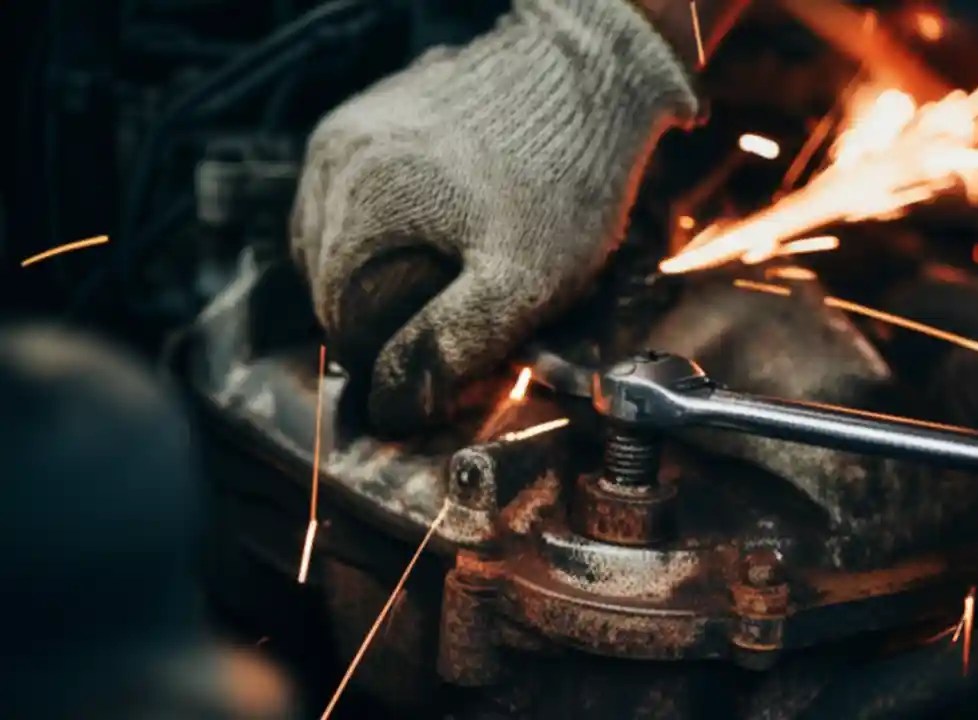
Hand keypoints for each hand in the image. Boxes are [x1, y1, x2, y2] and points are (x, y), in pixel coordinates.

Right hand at [290, 0, 698, 434]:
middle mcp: (333, 164)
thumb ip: (450, 347)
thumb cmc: (565, 179)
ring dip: (384, 274)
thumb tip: (392, 409)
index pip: (346, 326)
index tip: (453, 359)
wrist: (592, 73)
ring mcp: (344, 135)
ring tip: (454, 270)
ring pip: (336, 245)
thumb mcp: (520, 281)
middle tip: (462, 311)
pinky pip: (350, 201)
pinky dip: (384, 231)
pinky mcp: (365, 119)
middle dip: (392, 313)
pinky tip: (439, 230)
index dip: (400, 357)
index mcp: (357, 207)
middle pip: (334, 286)